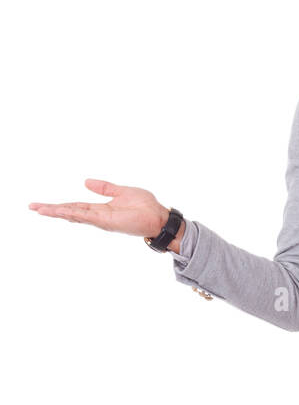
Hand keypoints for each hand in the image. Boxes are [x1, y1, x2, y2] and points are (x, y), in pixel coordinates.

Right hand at [28, 180, 172, 239]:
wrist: (160, 217)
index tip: (43, 205)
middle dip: (51, 210)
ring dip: (57, 212)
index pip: (75, 206)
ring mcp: (102, 220)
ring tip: (40, 210)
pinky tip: (62, 212)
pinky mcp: (108, 222)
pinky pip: (88, 216)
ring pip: (75, 214)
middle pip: (70, 211)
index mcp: (101, 208)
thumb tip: (86, 181)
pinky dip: (74, 214)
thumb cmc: (145, 206)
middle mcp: (98, 216)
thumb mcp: (121, 191)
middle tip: (33, 207)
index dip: (59, 205)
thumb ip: (104, 188)